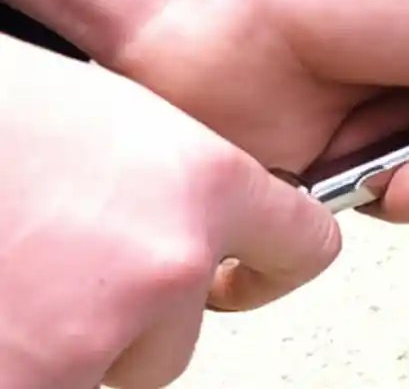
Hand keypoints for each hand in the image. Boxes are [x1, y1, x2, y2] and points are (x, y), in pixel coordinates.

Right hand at [0, 34, 339, 388]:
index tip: (251, 272)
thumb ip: (185, 197)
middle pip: (181, 337)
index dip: (273, 265)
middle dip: (129, 320)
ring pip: (112, 374)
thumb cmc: (2, 119)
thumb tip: (211, 253)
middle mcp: (168, 261)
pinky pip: (54, 386)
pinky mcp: (31, 379)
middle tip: (57, 264)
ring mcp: (95, 331)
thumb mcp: (120, 127)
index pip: (304, 248)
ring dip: (70, 347)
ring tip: (16, 275)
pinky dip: (27, 362)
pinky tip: (3, 307)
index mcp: (204, 185)